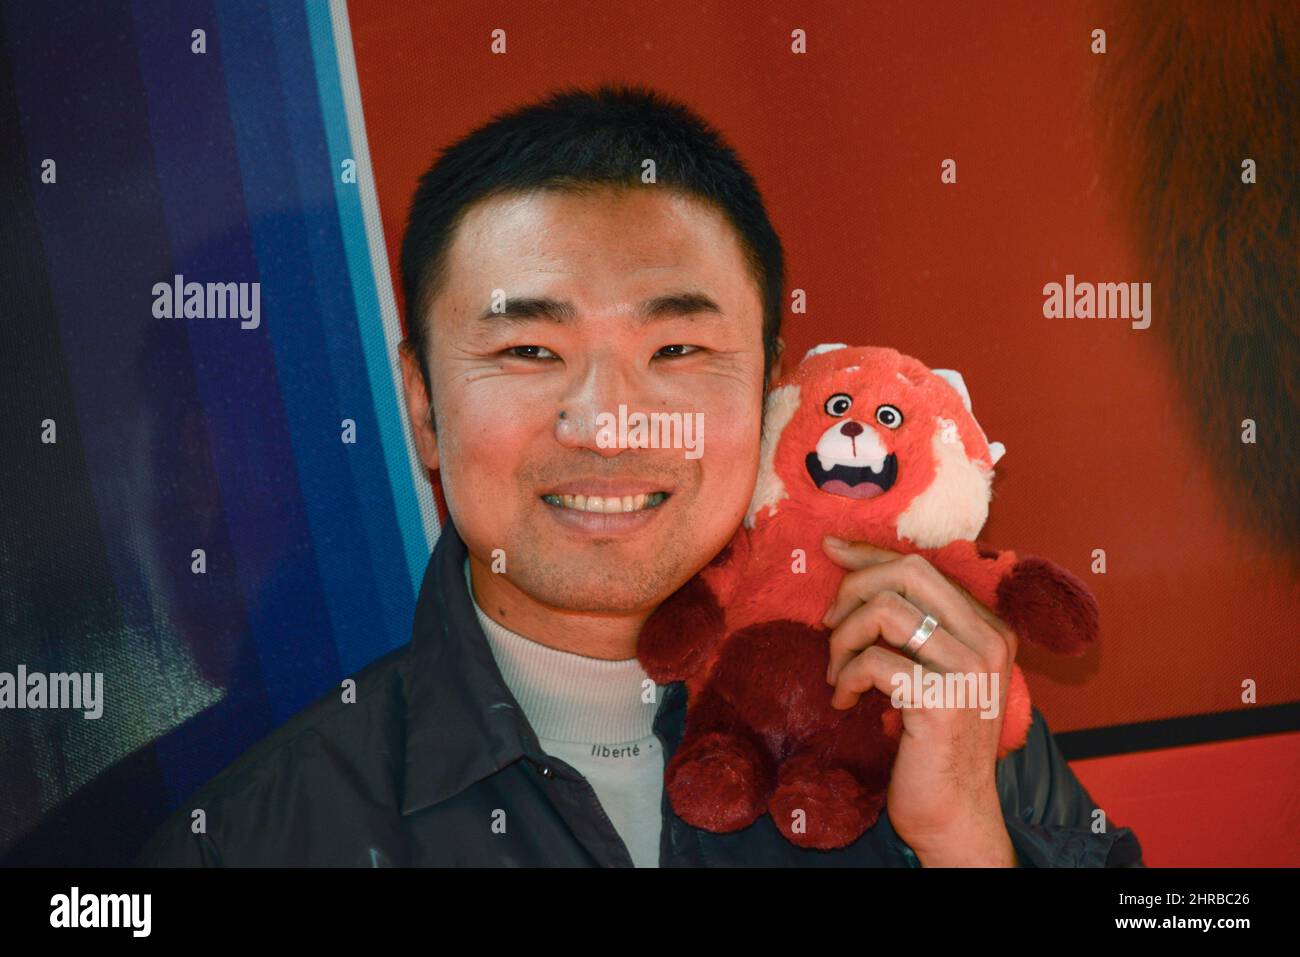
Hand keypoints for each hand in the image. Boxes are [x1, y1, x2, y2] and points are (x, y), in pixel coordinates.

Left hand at [820, 535, 1018, 866]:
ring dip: (844, 638)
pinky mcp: (941, 703)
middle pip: (908, 573)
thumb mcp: (932, 670)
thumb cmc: (933, 741)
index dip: (870, 555)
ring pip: (885, 611)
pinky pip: (874, 661)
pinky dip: (846, 677)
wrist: (953, 812)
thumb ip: (913, 623)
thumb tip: (851, 561)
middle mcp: (988, 643)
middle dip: (854, 589)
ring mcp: (969, 672)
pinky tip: (845, 701)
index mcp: (990, 629)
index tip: (831, 551)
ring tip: (837, 671)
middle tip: (830, 625)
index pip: (923, 567)